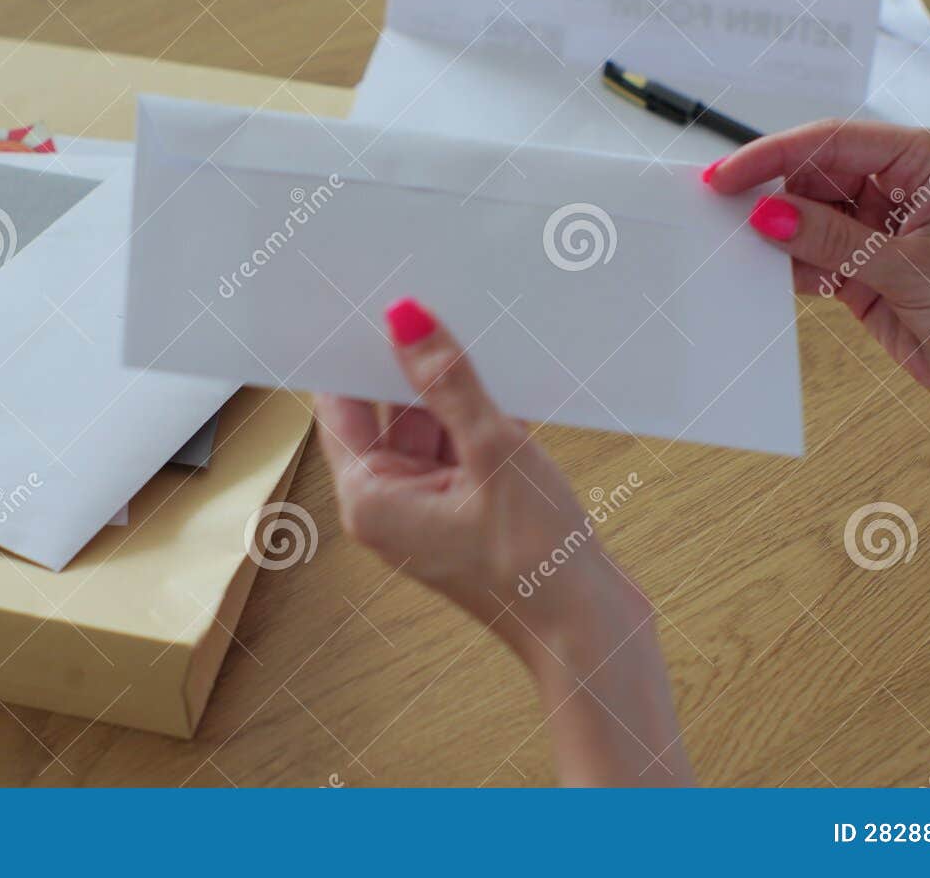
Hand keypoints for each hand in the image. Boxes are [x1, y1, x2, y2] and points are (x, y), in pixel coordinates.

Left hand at [314, 297, 691, 785]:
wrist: (590, 632)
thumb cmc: (537, 561)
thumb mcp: (492, 451)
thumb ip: (448, 381)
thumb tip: (405, 321)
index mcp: (370, 499)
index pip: (339, 407)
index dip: (349, 352)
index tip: (361, 298)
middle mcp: (389, 506)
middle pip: (384, 413)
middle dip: (410, 366)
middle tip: (433, 302)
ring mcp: (429, 510)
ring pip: (428, 426)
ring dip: (453, 392)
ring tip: (483, 345)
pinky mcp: (466, 511)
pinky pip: (459, 447)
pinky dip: (478, 420)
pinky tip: (508, 389)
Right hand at [706, 119, 929, 420]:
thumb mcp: (909, 271)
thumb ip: (832, 241)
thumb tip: (766, 215)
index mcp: (923, 161)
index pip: (832, 142)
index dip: (773, 156)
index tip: (724, 177)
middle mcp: (898, 186)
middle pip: (813, 174)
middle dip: (768, 193)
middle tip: (715, 214)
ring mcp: (879, 229)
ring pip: (806, 216)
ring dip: (774, 233)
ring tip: (728, 246)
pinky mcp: (865, 269)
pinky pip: (811, 256)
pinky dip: (786, 266)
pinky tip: (759, 275)